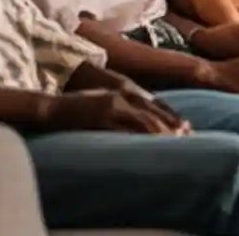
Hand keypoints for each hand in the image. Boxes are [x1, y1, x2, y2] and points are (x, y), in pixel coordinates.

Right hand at [43, 89, 190, 134]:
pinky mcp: (100, 119)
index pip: (156, 103)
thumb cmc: (78, 107)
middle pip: (154, 112)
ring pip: (144, 121)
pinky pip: (125, 132)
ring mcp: (111, 107)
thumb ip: (125, 105)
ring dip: (161, 133)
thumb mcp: (106, 100)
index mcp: (124, 90)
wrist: (51, 109)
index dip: (172, 115)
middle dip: (172, 125)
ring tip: (174, 144)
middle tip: (188, 136)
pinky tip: (150, 148)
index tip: (187, 127)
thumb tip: (145, 120)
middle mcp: (121, 96)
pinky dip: (140, 140)